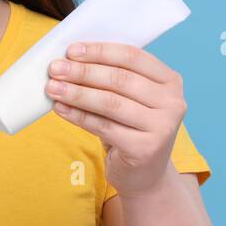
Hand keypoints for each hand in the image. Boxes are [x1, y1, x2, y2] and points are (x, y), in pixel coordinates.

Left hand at [46, 41, 186, 197]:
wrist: (145, 175)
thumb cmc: (131, 128)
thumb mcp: (131, 99)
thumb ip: (113, 77)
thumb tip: (70, 59)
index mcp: (170, 80)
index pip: (132, 57)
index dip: (99, 51)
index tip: (71, 51)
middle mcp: (173, 102)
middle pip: (120, 79)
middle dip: (83, 72)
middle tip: (55, 68)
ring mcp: (162, 127)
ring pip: (110, 103)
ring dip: (77, 93)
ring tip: (52, 87)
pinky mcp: (145, 149)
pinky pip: (103, 127)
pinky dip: (78, 116)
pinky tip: (61, 108)